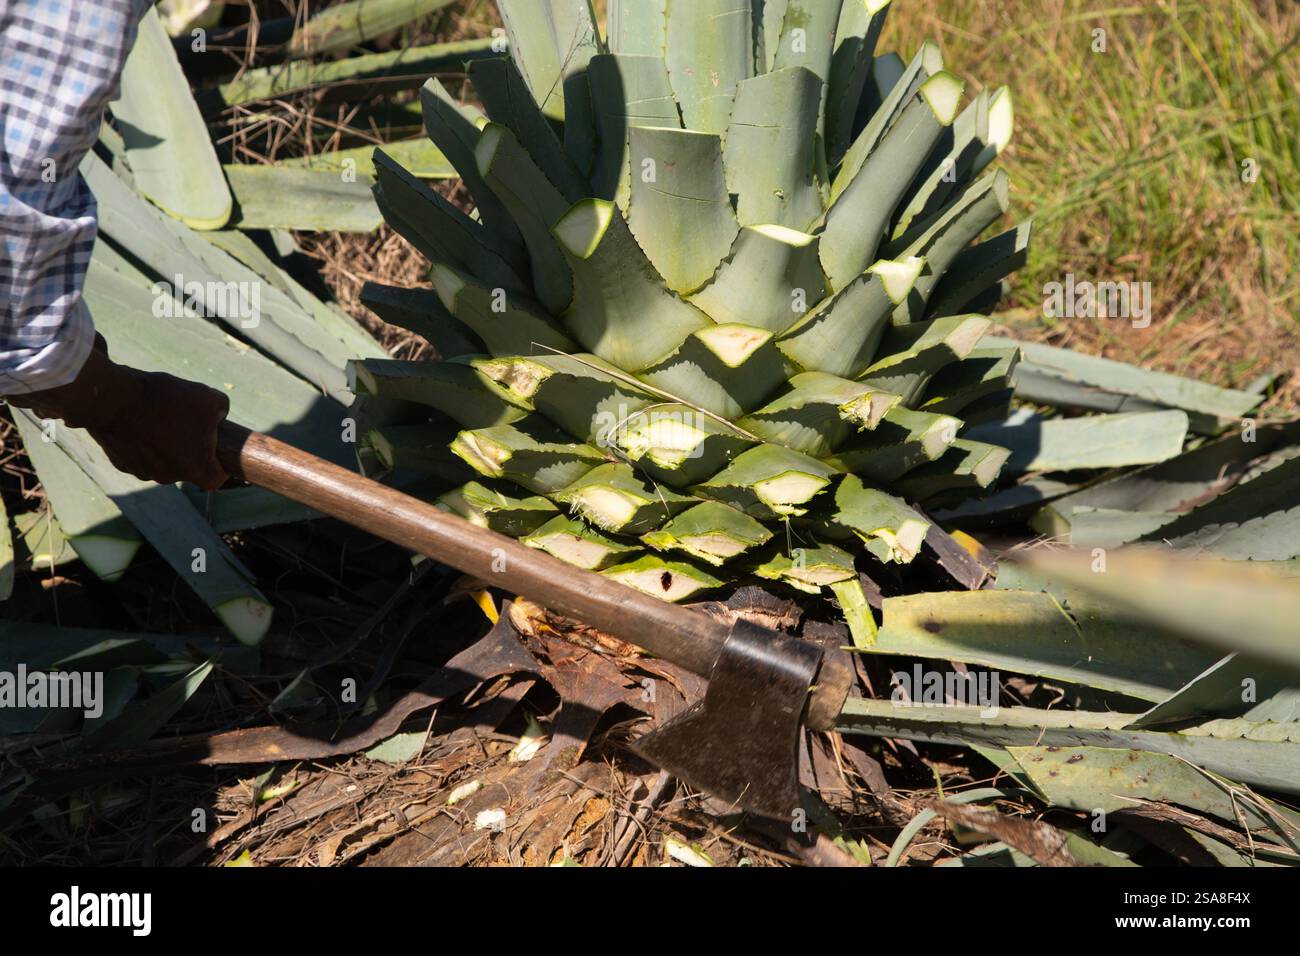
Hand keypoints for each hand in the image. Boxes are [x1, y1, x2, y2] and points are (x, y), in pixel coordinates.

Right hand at [9, 338, 230, 489]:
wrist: (112, 399)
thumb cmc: (166, 400)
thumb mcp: (209, 398)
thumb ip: (221, 411)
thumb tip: (218, 416)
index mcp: (195, 468)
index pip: (215, 479)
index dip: (220, 466)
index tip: (218, 450)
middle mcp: (170, 477)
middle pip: (188, 468)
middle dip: (192, 450)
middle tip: (189, 425)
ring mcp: (143, 472)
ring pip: (164, 462)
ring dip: (167, 446)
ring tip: (162, 419)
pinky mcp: (122, 464)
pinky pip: (141, 457)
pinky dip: (144, 444)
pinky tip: (141, 422)